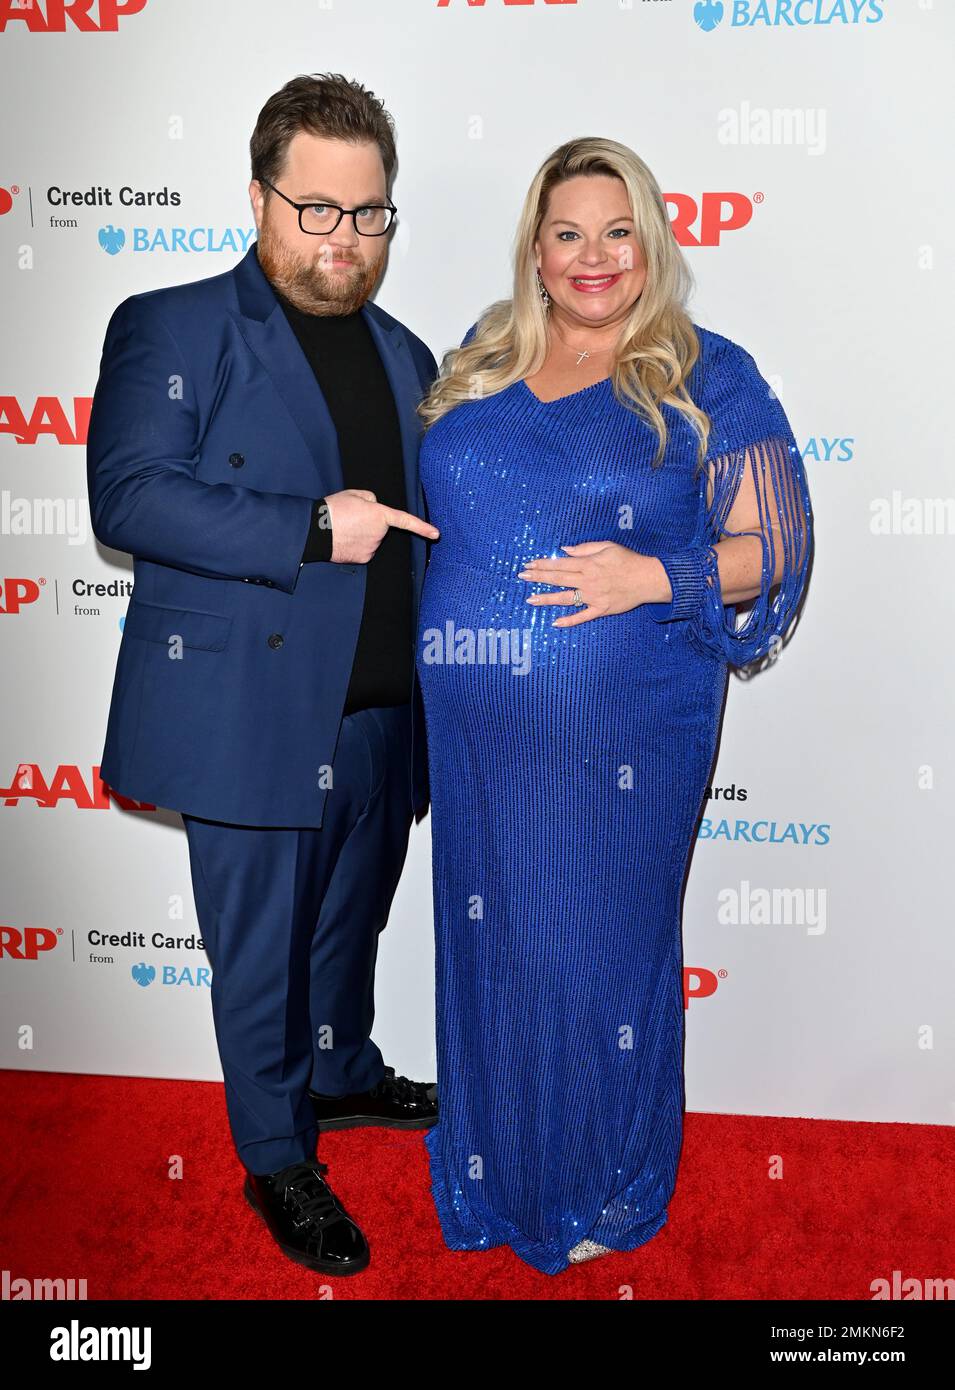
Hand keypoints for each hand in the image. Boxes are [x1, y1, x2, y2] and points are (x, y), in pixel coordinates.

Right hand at [323, 488, 438, 563]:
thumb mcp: (353, 494)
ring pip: (372, 539)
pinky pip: (364, 550)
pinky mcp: (363, 558)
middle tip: (350, 517)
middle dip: (370, 523)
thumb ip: (370, 498)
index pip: (405, 520)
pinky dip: (356, 545)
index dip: (422, 527)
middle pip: (381, 528)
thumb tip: (375, 507)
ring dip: (362, 534)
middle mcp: (380, 533)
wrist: (316, 530)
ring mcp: (372, 547)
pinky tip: (344, 539)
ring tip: (344, 528)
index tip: (435, 534)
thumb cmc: (333, 509)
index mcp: (380, 514)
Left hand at [518, 540, 663, 626]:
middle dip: (538, 577)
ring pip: (565, 598)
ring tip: (530, 600)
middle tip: (522, 577)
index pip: (560, 564)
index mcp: (588, 564)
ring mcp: (593, 597)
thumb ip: (584, 548)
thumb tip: (564, 550)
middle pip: (558, 579)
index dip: (543, 564)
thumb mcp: (607, 546)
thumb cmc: (628, 560)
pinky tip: (555, 623)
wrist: (648, 578)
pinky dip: (569, 621)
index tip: (529, 564)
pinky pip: (582, 617)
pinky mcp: (601, 609)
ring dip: (546, 599)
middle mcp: (588, 580)